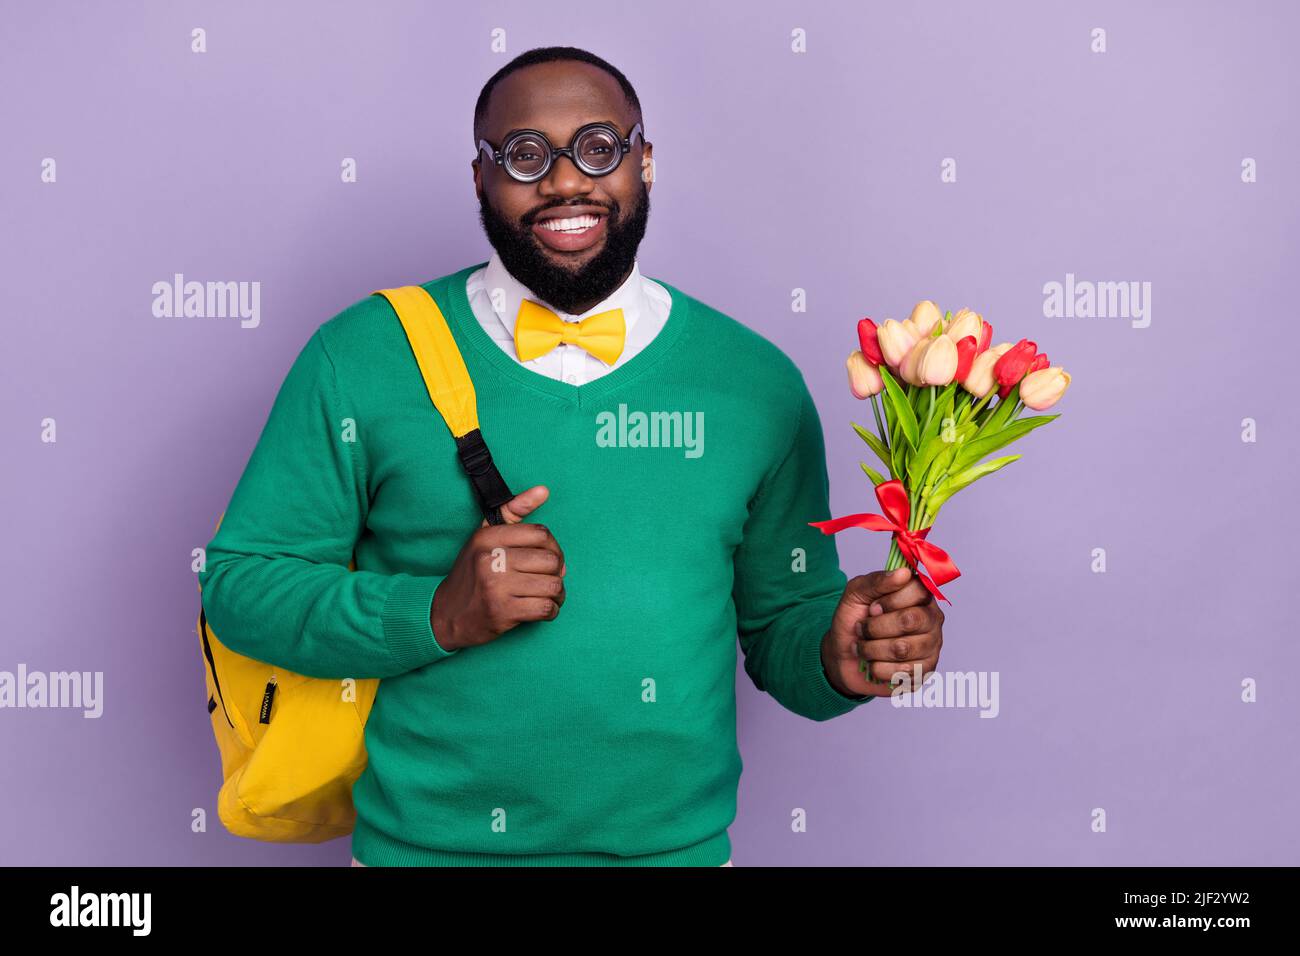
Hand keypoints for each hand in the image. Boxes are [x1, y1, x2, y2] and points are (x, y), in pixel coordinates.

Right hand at [430, 485, 565, 651]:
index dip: (554, 548)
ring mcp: (495, 586)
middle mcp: (490, 559)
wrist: (447, 614)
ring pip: (552, 585)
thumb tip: (544, 490)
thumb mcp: (486, 537)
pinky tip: (544, 609)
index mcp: (488, 537)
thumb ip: (514, 511)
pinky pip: (545, 608)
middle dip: (557, 573)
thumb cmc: (473, 574)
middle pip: (551, 561)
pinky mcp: (502, 612)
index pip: (541, 534)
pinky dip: (552, 610)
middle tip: (550, 580)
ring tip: (550, 596)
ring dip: (557, 594)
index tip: (549, 559)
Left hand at [820, 566, 944, 697]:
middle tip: (862, 629)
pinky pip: (901, 672)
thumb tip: (904, 573)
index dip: (889, 601)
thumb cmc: (853, 620)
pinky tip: (874, 664)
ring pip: (902, 649)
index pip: (917, 591)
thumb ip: (877, 580)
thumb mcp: (856, 593)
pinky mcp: (924, 672)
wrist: (842, 655)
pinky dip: (877, 668)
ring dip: (871, 649)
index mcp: (920, 596)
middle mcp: (931, 620)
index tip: (872, 608)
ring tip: (864, 647)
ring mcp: (931, 647)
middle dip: (875, 627)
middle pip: (909, 620)